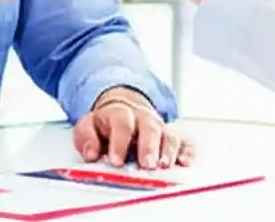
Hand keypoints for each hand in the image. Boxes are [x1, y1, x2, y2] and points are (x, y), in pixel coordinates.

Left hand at [72, 89, 192, 169]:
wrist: (124, 107)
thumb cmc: (107, 123)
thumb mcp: (89, 126)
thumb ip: (86, 138)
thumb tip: (90, 153)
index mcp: (121, 113)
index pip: (122, 124)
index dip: (120, 142)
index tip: (116, 160)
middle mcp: (144, 119)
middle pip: (149, 128)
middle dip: (149, 147)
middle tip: (147, 164)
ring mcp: (161, 127)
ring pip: (169, 135)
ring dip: (168, 151)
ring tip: (164, 166)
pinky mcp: (174, 137)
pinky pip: (185, 142)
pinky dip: (187, 151)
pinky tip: (185, 162)